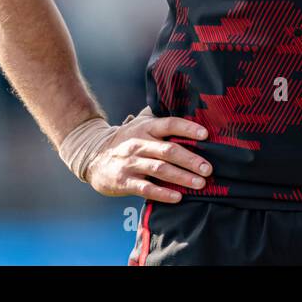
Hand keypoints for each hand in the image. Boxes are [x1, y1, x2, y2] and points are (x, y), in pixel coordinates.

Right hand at [87, 109, 213, 203]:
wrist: (92, 155)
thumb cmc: (125, 138)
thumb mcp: (139, 123)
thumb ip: (159, 116)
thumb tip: (185, 104)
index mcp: (145, 128)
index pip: (169, 124)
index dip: (187, 128)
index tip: (205, 135)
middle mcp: (139, 143)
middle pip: (168, 150)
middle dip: (190, 160)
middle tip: (208, 169)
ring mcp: (130, 163)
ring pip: (160, 170)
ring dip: (181, 177)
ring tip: (200, 184)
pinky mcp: (124, 181)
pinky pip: (146, 188)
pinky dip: (162, 193)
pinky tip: (177, 197)